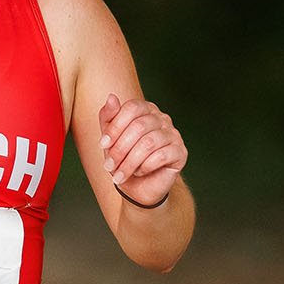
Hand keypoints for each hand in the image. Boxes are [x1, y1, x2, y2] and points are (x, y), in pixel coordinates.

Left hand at [98, 93, 185, 207]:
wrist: (138, 187)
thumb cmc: (123, 159)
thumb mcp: (110, 138)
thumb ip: (108, 117)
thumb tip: (111, 96)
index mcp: (146, 110)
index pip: (131, 108)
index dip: (115, 127)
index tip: (103, 145)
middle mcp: (162, 118)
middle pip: (139, 126)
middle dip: (120, 149)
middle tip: (109, 165)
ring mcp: (174, 134)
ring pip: (148, 143)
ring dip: (129, 162)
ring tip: (120, 173)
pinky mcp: (181, 152)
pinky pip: (161, 156)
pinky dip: (145, 167)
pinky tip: (139, 172)